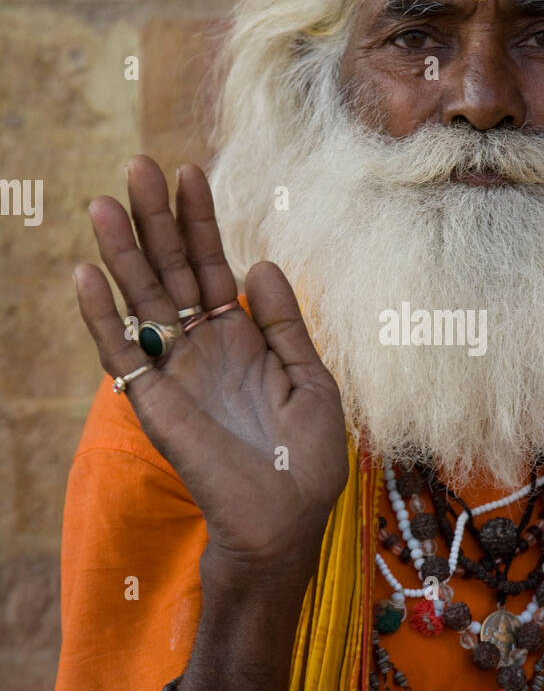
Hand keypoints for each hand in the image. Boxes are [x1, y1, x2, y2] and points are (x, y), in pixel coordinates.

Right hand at [74, 155, 348, 564]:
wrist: (284, 524)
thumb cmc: (306, 461)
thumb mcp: (310, 380)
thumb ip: (286, 324)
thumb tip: (260, 263)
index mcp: (240, 338)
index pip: (212, 267)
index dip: (200, 222)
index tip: (190, 172)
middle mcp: (202, 347)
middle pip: (172, 270)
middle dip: (156, 220)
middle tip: (138, 165)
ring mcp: (175, 371)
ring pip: (142, 299)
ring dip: (124, 252)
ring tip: (107, 200)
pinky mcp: (153, 400)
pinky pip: (121, 352)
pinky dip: (102, 316)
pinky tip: (86, 274)